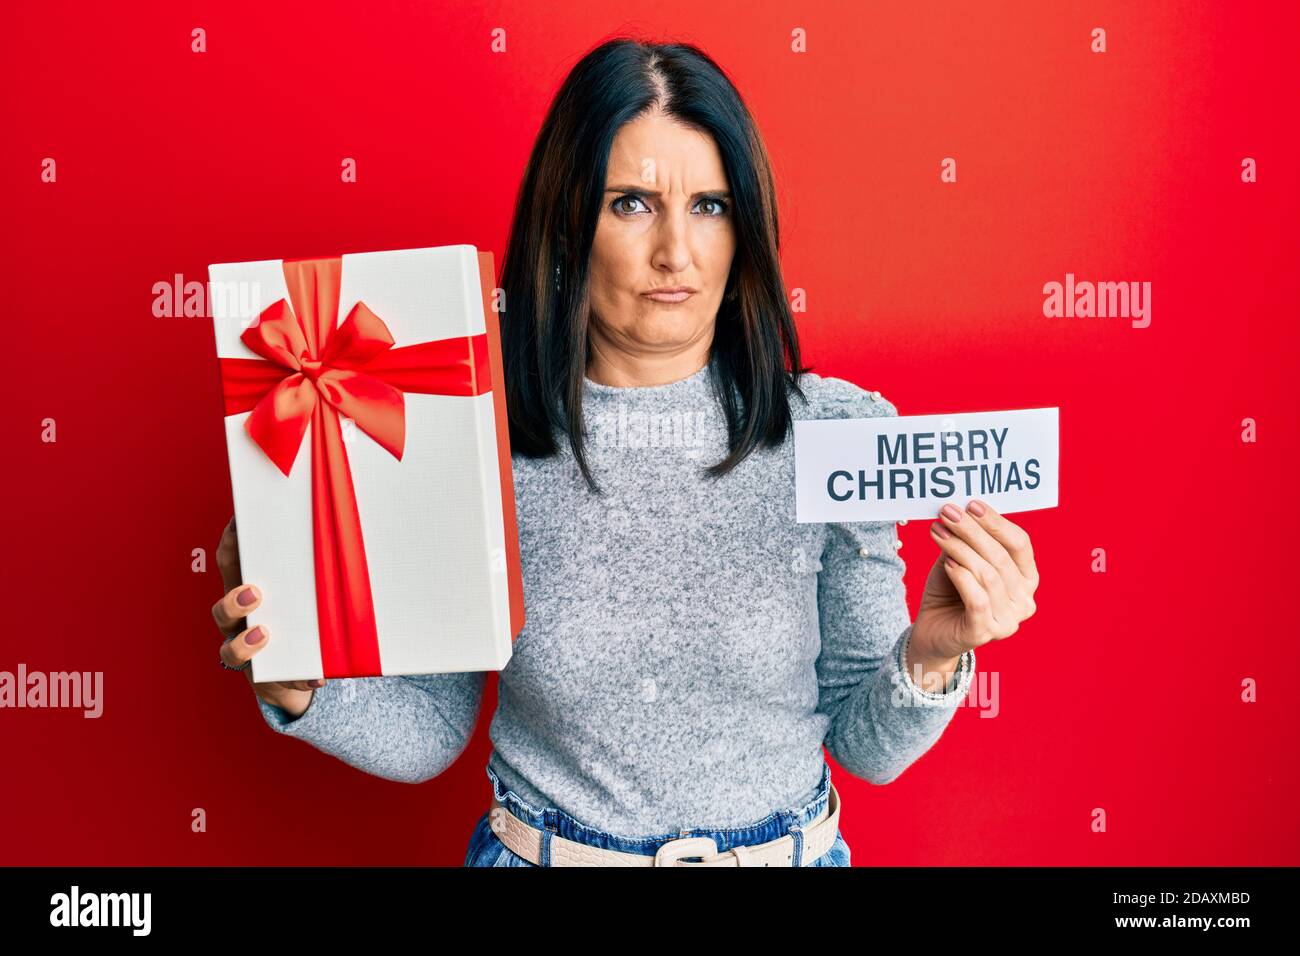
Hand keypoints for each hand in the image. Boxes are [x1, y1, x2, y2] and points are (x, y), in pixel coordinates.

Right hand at [212, 514, 325, 717]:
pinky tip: (317, 676)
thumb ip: (315, 567)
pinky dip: (299, 678)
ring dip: (247, 643)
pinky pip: (279, 681)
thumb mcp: (305, 589)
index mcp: (247, 591)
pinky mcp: (267, 678)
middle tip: (255, 593)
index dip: (231, 544)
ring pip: (232, 651)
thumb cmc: (303, 616)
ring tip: (265, 635)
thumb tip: (346, 530)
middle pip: (222, 609)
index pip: (230, 564)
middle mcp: (239, 622)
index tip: (240, 524)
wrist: (296, 673)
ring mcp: (247, 652)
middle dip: (235, 600)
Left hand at [913, 499, 1039, 661]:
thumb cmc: (950, 592)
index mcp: (1027, 579)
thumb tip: (962, 510)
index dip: (996, 522)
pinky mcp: (984, 633)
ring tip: (938, 532)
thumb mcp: (961, 560)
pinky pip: (977, 599)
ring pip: (987, 575)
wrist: (932, 631)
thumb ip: (969, 541)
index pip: (1020, 544)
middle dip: (972, 531)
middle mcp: (1024, 601)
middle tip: (947, 513)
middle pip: (1001, 557)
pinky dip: (962, 577)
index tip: (970, 504)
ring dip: (960, 549)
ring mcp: (1008, 620)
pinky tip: (947, 564)